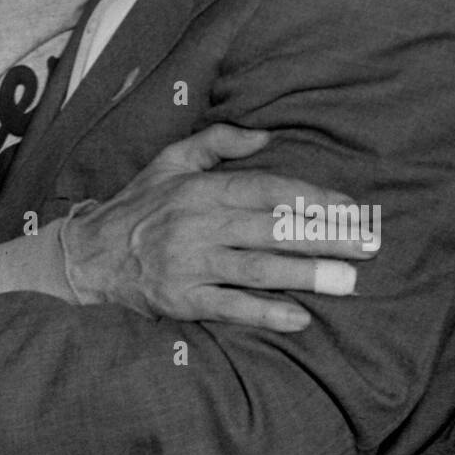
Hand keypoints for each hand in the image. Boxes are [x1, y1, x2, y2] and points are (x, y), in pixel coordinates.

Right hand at [61, 123, 376, 329]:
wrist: (86, 257)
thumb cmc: (136, 206)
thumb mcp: (169, 161)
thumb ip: (217, 143)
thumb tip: (267, 136)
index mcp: (199, 187)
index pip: (265, 189)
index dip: (310, 197)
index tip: (350, 207)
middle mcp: (196, 223)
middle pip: (271, 228)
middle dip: (324, 236)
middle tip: (368, 244)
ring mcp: (188, 264)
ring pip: (256, 268)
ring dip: (305, 274)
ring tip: (347, 281)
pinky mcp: (180, 299)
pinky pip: (229, 307)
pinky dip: (264, 313)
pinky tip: (299, 318)